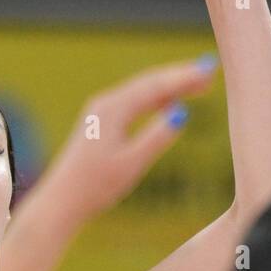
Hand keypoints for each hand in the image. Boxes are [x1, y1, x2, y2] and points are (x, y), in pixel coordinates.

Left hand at [49, 59, 216, 220]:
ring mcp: (101, 112)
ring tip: (199, 85)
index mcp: (113, 109)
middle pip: (148, 83)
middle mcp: (105, 104)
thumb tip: (181, 113)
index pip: (155, 86)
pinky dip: (154, 100)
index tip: (209, 69)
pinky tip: (169, 102)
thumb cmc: (95, 186)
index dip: (184, 77)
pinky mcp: (100, 123)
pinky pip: (133, 103)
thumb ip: (156, 138)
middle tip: (210, 72)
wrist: (61, 201)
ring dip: (169, 87)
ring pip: (141, 92)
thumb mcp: (131, 164)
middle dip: (180, 77)